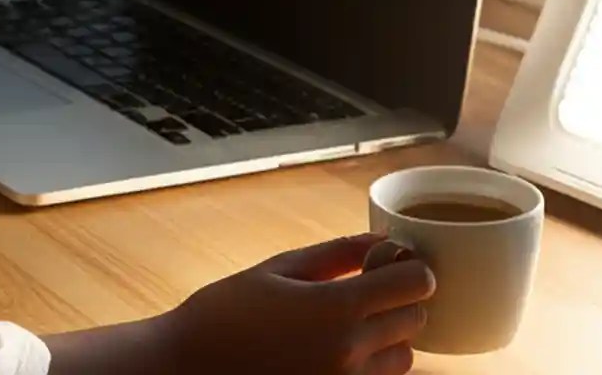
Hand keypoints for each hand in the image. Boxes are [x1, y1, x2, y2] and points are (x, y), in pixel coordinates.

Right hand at [42, 233, 434, 374]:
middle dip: (400, 301)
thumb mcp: (279, 270)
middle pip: (416, 320)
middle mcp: (349, 353)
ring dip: (390, 339)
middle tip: (368, 291)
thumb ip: (337, 253)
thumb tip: (382, 239)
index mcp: (337, 308)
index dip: (412, 268)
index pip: (417, 284)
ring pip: (404, 359)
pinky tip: (337, 353)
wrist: (184, 369)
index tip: (392, 264)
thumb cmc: (225, 314)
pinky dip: (370, 367)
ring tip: (351, 326)